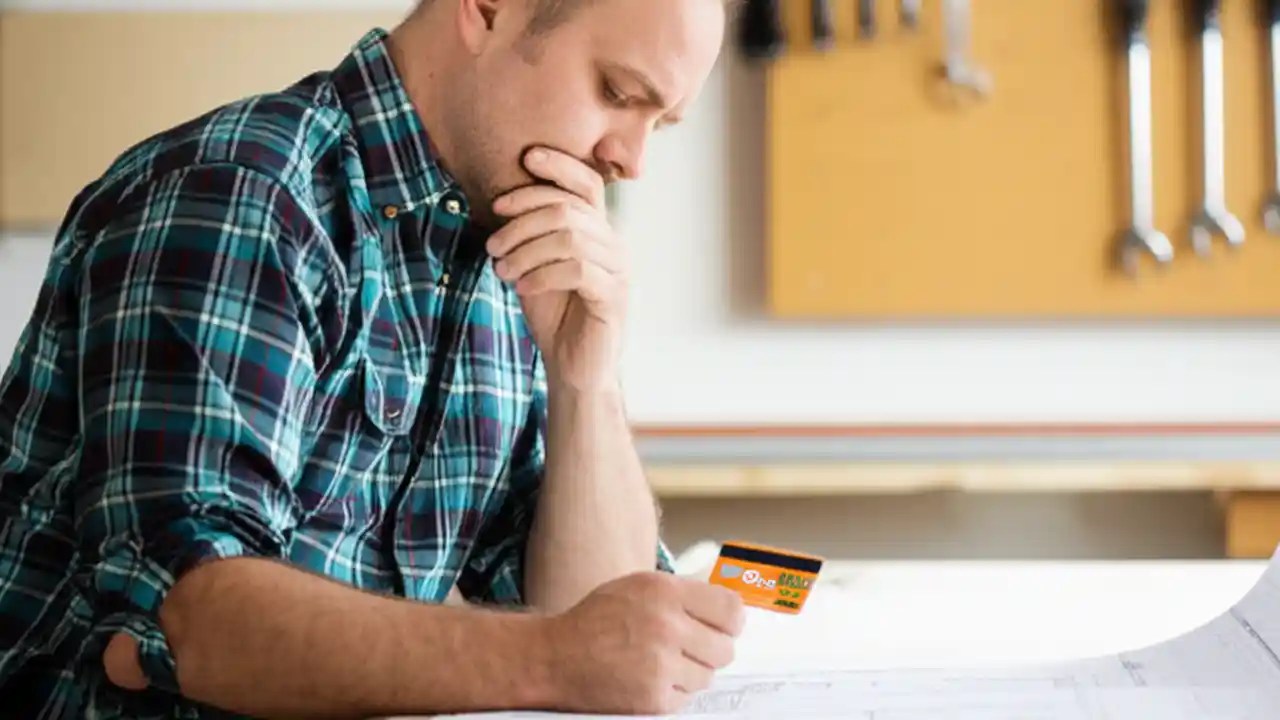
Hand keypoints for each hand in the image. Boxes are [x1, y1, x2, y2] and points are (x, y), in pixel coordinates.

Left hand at [486, 147, 625, 392]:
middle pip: (569, 209)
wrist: (574, 367)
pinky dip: (541, 274)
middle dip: (522, 221)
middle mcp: (615, 245)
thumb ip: (532, 235)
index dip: (559, 166)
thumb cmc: (555, 316)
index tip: (524, 158)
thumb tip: (503, 201)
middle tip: (492, 245)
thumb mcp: (536, 266)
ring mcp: (619, 270)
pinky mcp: (614, 297)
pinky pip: (577, 270)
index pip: (588, 183)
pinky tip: (521, 287)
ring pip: (570, 237)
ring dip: (525, 250)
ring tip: (501, 270)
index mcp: (599, 232)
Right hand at [543, 572, 745, 714]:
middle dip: (709, 652)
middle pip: (725, 648)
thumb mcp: (638, 588)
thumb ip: (681, 596)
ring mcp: (661, 663)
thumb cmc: (596, 621)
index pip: (731, 609)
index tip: (724, 628)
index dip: (731, 623)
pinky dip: (671, 693)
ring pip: (707, 676)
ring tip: (659, 665)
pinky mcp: (653, 697)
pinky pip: (685, 698)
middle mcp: (666, 624)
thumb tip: (730, 613)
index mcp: (665, 591)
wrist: (554, 657)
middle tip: (688, 651)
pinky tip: (647, 680)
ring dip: (689, 674)